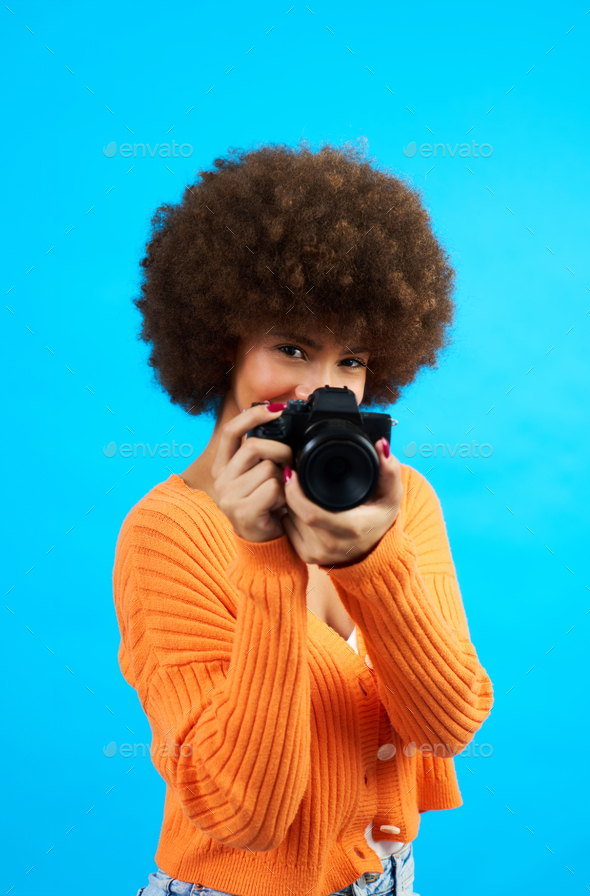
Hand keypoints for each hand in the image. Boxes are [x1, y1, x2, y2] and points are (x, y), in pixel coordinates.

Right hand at [211, 403, 293, 542]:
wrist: (264, 543)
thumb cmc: (266, 505)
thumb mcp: (260, 474)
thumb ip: (262, 452)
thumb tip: (278, 418)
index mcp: (222, 466)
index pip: (230, 431)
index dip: (252, 416)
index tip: (276, 408)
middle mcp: (221, 480)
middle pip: (253, 446)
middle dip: (280, 450)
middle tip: (290, 461)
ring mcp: (229, 497)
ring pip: (267, 469)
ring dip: (283, 479)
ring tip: (281, 493)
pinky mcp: (242, 513)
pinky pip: (272, 489)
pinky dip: (283, 496)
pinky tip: (279, 506)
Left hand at [278, 437, 402, 565]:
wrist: (375, 549)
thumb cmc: (379, 518)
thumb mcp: (391, 494)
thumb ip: (389, 469)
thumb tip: (381, 445)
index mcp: (351, 529)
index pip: (311, 514)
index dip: (295, 492)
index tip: (292, 471)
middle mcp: (332, 546)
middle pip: (296, 512)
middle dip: (292, 492)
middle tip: (295, 475)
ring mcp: (318, 554)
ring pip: (290, 520)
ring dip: (290, 502)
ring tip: (301, 491)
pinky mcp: (307, 557)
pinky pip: (288, 529)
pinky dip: (290, 515)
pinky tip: (301, 507)